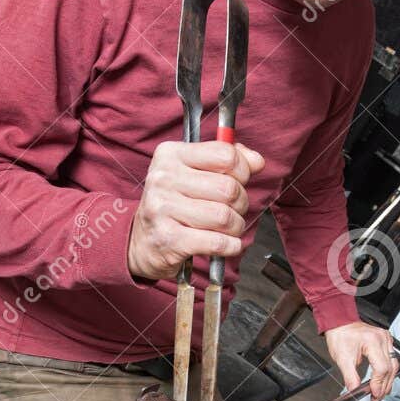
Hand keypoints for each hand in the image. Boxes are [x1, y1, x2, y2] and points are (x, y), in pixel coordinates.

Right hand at [127, 138, 264, 281]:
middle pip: (228, 188)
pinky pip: (217, 242)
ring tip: (227, 228)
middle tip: (232, 210)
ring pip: (224, 216)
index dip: (242, 170)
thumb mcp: (195, 173)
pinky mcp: (169, 239)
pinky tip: (226, 244)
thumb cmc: (174, 204)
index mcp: (171, 154)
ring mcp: (163, 209)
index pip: (225, 155)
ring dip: (236, 227)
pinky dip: (231, 246)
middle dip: (241, 203)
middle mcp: (163, 178)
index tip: (238, 181)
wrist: (142, 242)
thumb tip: (257, 161)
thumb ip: (228, 162)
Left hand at [324, 322, 397, 399]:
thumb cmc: (341, 336)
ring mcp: (386, 339)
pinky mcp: (386, 341)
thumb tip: (356, 392)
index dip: (378, 384)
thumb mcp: (342, 359)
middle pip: (390, 369)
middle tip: (376, 398)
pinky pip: (392, 360)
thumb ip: (350, 377)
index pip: (381, 368)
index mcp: (372, 341)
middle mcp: (383, 339)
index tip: (373, 395)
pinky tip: (383, 381)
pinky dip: (388, 372)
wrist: (340, 323)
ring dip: (387, 381)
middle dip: (384, 386)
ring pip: (393, 365)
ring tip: (379, 393)